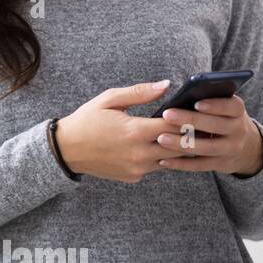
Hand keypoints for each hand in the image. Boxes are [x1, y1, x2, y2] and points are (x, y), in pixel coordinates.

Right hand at [53, 80, 188, 183]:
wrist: (66, 149)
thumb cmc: (86, 121)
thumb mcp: (109, 100)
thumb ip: (140, 92)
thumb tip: (166, 85)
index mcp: (135, 131)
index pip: (176, 125)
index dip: (188, 117)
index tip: (194, 111)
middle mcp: (140, 154)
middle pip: (181, 146)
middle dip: (189, 135)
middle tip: (196, 124)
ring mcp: (137, 168)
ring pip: (171, 159)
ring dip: (176, 148)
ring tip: (180, 135)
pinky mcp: (133, 177)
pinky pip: (155, 167)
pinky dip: (159, 157)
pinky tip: (155, 146)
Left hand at [154, 94, 262, 176]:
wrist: (246, 146)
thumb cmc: (222, 117)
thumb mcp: (223, 106)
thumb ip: (208, 98)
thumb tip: (180, 94)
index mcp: (237, 111)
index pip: (231, 106)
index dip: (215, 105)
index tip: (196, 103)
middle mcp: (237, 130)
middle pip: (215, 126)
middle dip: (190, 120)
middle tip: (167, 115)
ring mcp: (230, 149)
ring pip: (206, 148)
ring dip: (182, 143)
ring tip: (161, 138)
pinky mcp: (221, 164)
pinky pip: (200, 165)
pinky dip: (181, 164)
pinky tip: (163, 160)